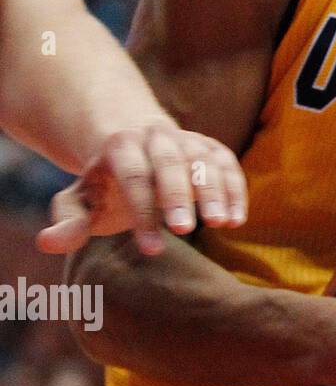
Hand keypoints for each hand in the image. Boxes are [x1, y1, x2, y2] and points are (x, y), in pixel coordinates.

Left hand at [37, 121, 246, 255]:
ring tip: (222, 224)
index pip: (133, 176)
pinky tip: (238, 220)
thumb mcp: (79, 199)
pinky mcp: (211, 148)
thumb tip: (47, 243)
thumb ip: (67, 221)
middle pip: (171, 162)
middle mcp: (157, 136)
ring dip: (216, 191)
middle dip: (178, 195)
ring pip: (205, 160)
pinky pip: (228, 164)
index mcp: (120, 145)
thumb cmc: (105, 184)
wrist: (134, 146)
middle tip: (185, 230)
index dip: (142, 212)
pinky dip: (236, 190)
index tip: (151, 249)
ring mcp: (188, 140)